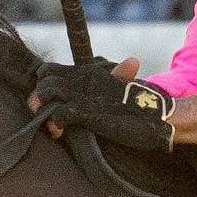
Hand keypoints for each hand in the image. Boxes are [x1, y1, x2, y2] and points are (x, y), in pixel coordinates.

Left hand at [29, 57, 174, 152]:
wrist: (159, 116)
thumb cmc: (141, 107)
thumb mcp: (121, 89)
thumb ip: (114, 79)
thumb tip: (131, 63)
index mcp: (88, 74)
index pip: (48, 70)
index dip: (42, 85)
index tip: (48, 102)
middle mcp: (83, 80)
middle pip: (43, 79)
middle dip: (38, 99)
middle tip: (44, 117)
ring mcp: (85, 95)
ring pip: (46, 92)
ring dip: (43, 110)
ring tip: (52, 128)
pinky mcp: (88, 113)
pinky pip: (59, 113)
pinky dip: (55, 124)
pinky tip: (61, 133)